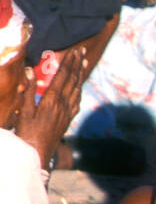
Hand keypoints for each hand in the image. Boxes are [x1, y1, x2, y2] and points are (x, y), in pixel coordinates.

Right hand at [15, 45, 89, 167]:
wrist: (38, 153)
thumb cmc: (27, 132)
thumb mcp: (24, 110)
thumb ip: (27, 90)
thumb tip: (28, 70)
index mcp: (52, 99)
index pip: (63, 76)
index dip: (69, 62)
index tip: (74, 51)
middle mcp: (64, 103)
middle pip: (73, 79)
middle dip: (77, 64)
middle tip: (82, 51)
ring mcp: (68, 111)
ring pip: (77, 88)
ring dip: (80, 74)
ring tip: (84, 63)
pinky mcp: (68, 118)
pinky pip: (77, 100)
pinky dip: (79, 89)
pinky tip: (79, 86)